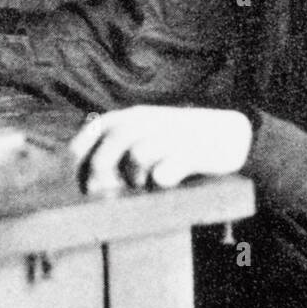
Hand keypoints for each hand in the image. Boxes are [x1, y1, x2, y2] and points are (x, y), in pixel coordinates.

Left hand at [70, 105, 252, 194]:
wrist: (230, 134)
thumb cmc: (179, 141)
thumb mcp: (148, 134)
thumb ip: (119, 150)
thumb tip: (87, 179)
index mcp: (133, 116)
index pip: (97, 128)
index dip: (81, 152)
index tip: (76, 177)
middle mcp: (150, 120)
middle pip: (114, 139)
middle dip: (102, 167)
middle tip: (100, 191)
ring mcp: (172, 134)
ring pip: (138, 154)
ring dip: (134, 176)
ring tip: (143, 185)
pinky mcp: (194, 152)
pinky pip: (168, 168)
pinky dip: (161, 178)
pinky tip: (163, 183)